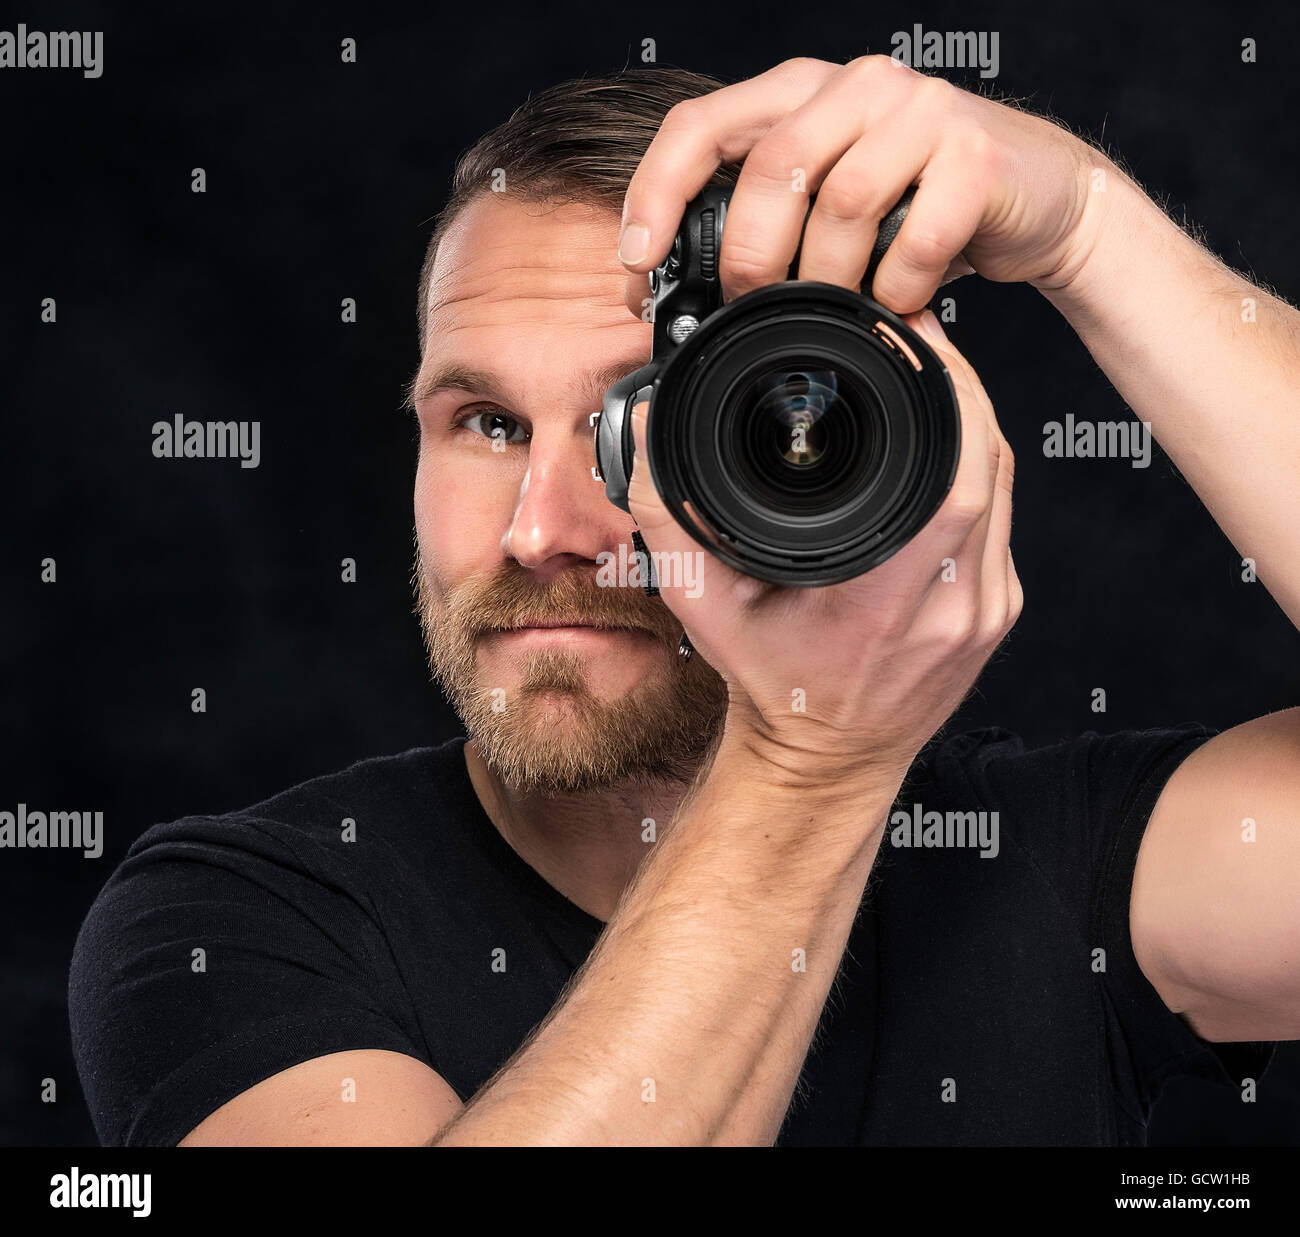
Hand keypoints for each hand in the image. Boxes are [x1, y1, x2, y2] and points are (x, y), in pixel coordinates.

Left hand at [619, 55, 1099, 313]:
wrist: (1039, 195)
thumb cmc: (921, 205)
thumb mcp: (831, 204)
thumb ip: (767, 225)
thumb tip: (681, 300)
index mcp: (801, 93)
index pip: (700, 124)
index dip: (655, 193)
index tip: (634, 263)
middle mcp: (855, 85)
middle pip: (771, 168)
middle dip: (748, 256)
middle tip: (750, 307)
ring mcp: (920, 110)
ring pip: (842, 203)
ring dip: (828, 280)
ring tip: (836, 310)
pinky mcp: (976, 154)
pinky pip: (919, 234)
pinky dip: (899, 284)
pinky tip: (898, 300)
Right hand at [625, 311, 1021, 787]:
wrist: (823, 759)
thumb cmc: (770, 684)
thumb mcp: (702, 604)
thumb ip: (665, 518)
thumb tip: (646, 434)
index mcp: (890, 599)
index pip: (959, 474)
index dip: (951, 393)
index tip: (919, 339)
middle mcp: (955, 605)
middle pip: (993, 463)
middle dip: (962, 388)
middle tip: (921, 339)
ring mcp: (985, 610)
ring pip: (1005, 486)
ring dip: (975, 423)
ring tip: (930, 378)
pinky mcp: (996, 612)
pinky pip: (1003, 519)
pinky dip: (980, 469)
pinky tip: (948, 442)